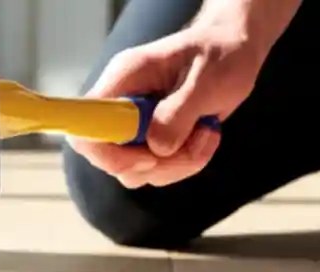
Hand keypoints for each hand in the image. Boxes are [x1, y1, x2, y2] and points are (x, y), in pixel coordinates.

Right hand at [68, 19, 265, 188]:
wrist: (234, 52)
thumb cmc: (218, 55)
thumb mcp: (206, 80)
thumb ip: (178, 113)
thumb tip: (157, 148)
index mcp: (123, 82)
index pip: (85, 128)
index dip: (106, 154)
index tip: (147, 157)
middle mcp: (122, 107)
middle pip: (111, 160)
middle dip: (155, 164)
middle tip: (190, 145)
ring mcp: (135, 127)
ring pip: (138, 171)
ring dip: (178, 163)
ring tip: (206, 133)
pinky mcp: (151, 140)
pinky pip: (158, 170)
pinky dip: (186, 162)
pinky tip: (206, 135)